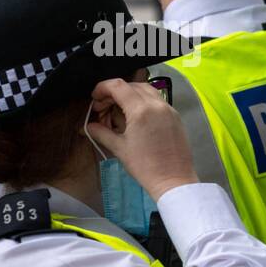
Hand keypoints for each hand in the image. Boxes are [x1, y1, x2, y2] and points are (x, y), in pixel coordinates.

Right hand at [86, 78, 196, 200]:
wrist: (173, 180)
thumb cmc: (145, 166)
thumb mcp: (119, 148)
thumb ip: (101, 132)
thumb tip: (89, 126)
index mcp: (142, 110)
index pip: (118, 86)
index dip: (102, 88)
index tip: (95, 98)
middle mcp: (158, 105)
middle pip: (132, 86)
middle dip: (115, 93)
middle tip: (104, 108)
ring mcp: (170, 110)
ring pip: (147, 91)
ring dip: (130, 96)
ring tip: (119, 112)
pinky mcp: (176, 118)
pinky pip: (158, 101)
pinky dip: (144, 103)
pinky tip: (136, 118)